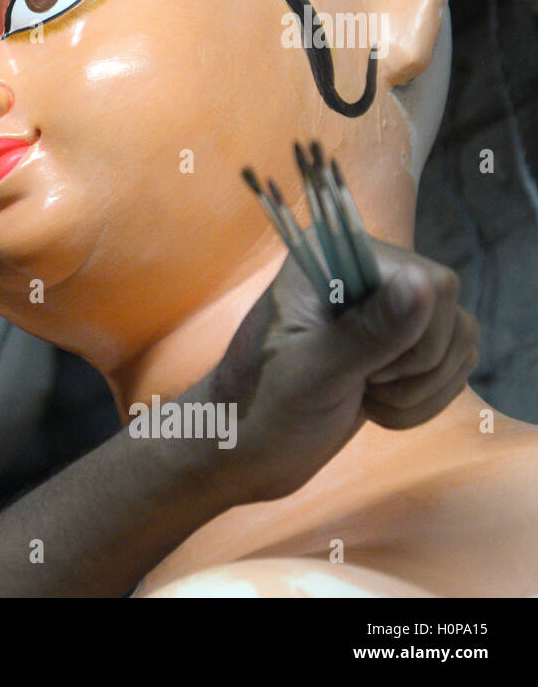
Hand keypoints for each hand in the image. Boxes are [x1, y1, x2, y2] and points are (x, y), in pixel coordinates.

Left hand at [190, 240, 478, 504]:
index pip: (431, 281)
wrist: (245, 450)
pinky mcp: (400, 346)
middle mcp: (364, 267)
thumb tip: (426, 282)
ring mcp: (386, 307)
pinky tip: (373, 407)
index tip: (364, 367)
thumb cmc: (261, 407)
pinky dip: (421, 402)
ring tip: (360, 396)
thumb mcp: (313, 372)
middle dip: (414, 369)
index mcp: (332, 254)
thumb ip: (370, 330)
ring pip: (458, 344)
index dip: (412, 336)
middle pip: (451, 314)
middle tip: (358, 384)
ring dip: (417, 391)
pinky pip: (453, 368)